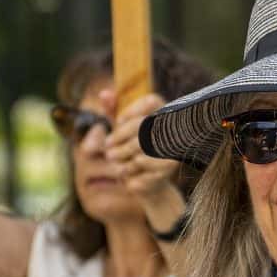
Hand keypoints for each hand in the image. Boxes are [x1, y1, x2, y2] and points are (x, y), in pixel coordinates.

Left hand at [104, 92, 185, 220]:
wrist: (148, 182)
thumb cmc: (134, 149)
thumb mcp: (122, 128)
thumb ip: (113, 110)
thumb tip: (103, 93)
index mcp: (164, 112)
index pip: (150, 101)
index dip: (131, 110)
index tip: (118, 121)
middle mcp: (173, 128)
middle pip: (142, 125)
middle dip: (120, 137)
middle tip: (107, 148)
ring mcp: (173, 146)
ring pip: (142, 146)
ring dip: (122, 156)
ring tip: (115, 160)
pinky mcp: (170, 166)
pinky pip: (143, 166)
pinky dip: (130, 171)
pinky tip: (129, 174)